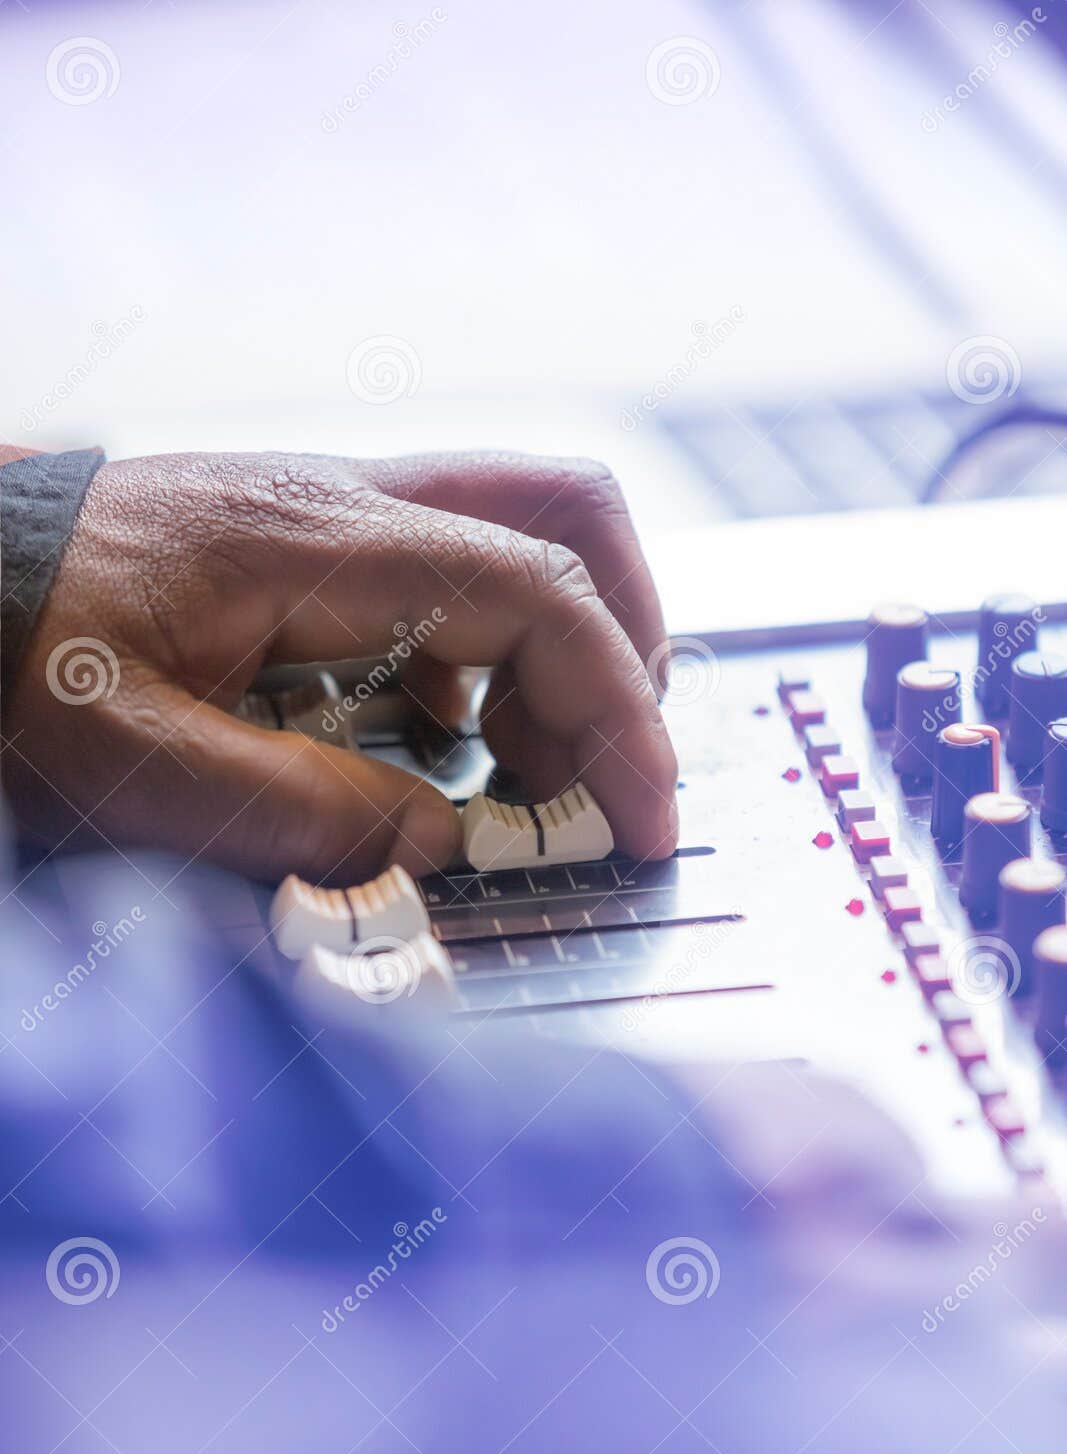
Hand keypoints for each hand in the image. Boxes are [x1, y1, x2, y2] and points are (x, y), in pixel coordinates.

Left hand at [3, 450, 677, 883]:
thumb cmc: (13, 651)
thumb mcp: (134, 763)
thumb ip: (297, 810)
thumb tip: (433, 846)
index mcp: (324, 545)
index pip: (540, 596)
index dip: (618, 713)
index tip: (643, 821)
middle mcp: (352, 505)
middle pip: (569, 514)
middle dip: (630, 643)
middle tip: (612, 769)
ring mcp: (337, 515)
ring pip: (521, 537)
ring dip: (563, 656)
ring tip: (530, 779)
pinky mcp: (315, 548)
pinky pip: (455, 579)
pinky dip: (493, 664)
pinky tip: (445, 746)